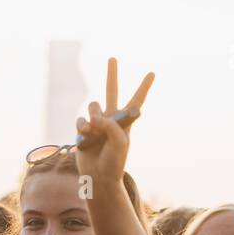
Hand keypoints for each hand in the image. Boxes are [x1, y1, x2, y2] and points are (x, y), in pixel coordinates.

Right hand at [73, 58, 154, 181]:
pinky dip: (83, 127)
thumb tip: (93, 117)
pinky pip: (81, 120)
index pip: (136, 101)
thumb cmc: (114, 162)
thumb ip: (109, 125)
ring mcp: (97, 123)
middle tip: (113, 58)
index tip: (152, 73)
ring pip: (93, 106)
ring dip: (94, 116)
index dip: (144, 87)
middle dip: (112, 74)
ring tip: (96, 131)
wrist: (98, 176)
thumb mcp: (119, 143)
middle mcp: (112, 119)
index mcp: (126, 122)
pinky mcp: (83, 129)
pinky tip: (85, 136)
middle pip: (112, 90)